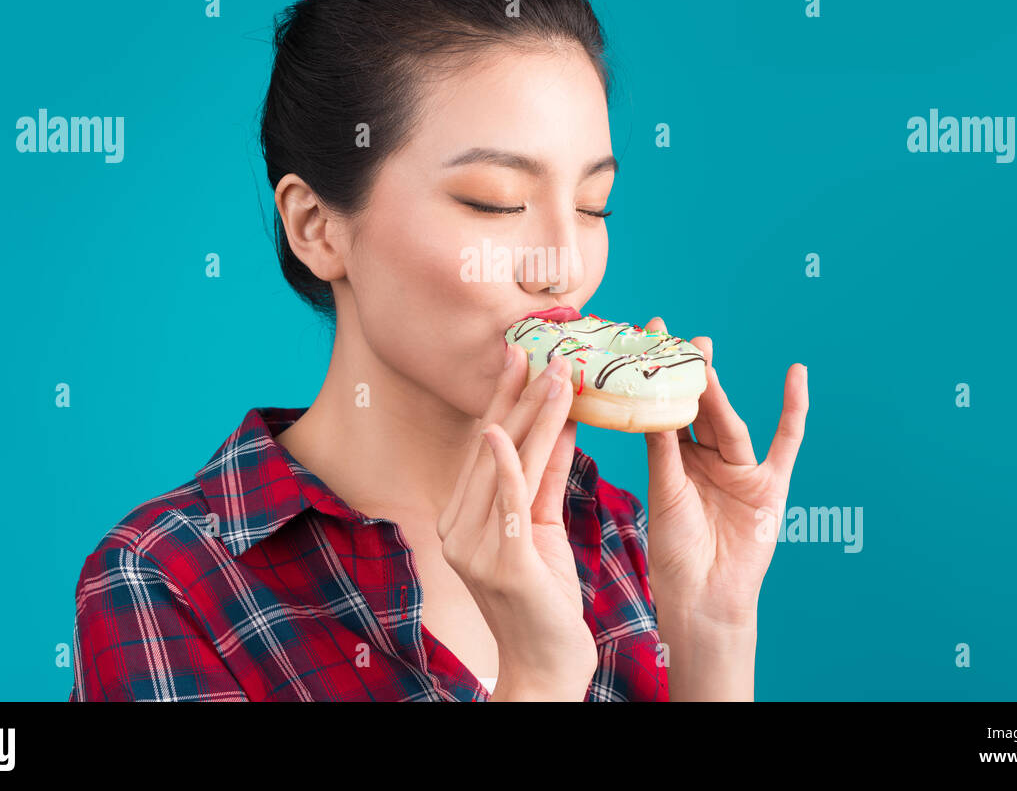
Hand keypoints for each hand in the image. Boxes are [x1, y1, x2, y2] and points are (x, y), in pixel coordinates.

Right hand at [438, 347, 597, 699]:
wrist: (547, 669)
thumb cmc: (545, 598)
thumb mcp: (544, 527)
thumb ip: (545, 476)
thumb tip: (560, 420)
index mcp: (461, 518)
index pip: (486, 447)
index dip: (505, 398)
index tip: (522, 354)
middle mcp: (456, 529)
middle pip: (491, 448)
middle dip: (517, 395)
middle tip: (539, 347)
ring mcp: (474, 548)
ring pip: (506, 466)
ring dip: (531, 416)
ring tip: (557, 373)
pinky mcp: (502, 564)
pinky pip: (508, 504)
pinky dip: (507, 464)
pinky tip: (509, 430)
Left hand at [641, 317, 808, 629]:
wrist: (704, 599)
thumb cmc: (675, 554)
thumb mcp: (663, 494)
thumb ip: (663, 451)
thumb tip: (651, 406)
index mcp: (676, 460)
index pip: (666, 410)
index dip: (658, 378)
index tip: (647, 336)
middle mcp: (708, 460)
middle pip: (699, 409)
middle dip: (690, 374)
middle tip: (681, 337)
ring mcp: (740, 470)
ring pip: (728, 422)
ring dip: (717, 391)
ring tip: (704, 355)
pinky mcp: (770, 485)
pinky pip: (786, 442)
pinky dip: (793, 410)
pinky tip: (796, 375)